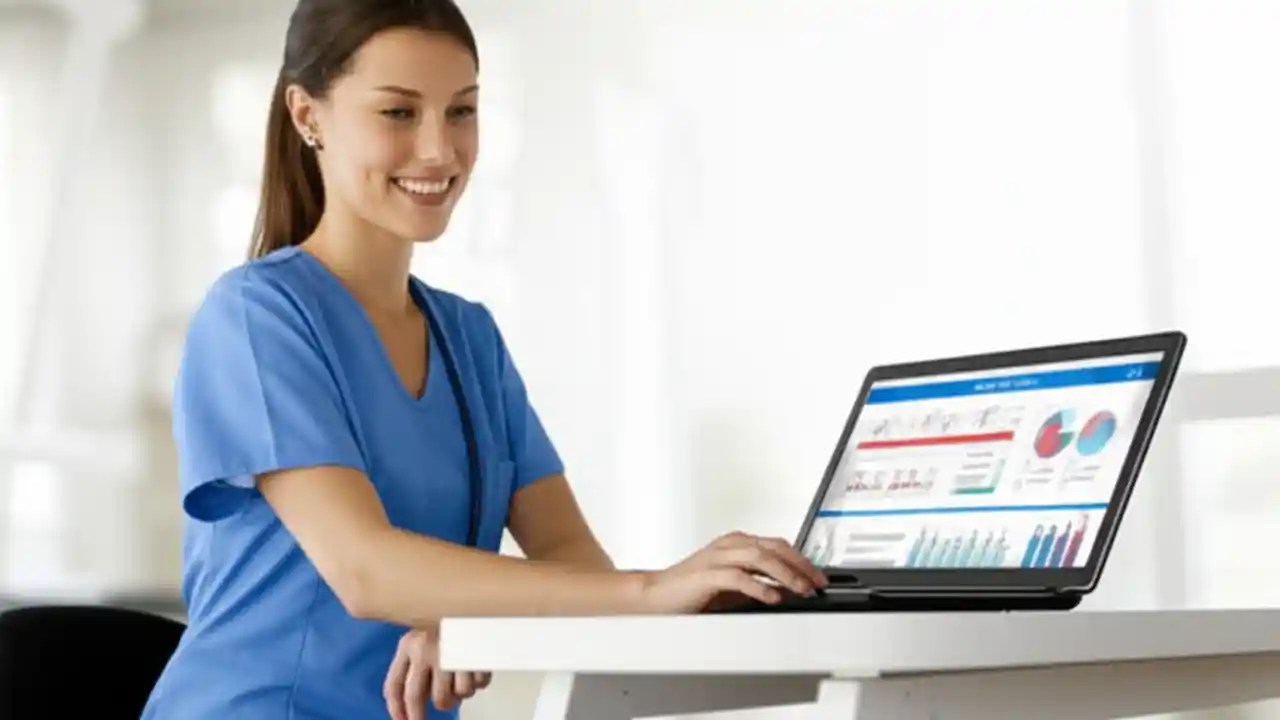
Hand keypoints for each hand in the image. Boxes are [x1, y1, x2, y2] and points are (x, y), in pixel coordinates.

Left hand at [383, 625, 491, 719]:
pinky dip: (478, 682)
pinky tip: (474, 668)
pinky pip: (478, 685)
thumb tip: (406, 702)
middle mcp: (428, 650)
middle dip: (419, 717)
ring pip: (453, 696)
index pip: (396, 686)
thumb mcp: (419, 636)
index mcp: (410, 645)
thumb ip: (410, 665)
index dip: (396, 710)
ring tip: (459, 680)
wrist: (471, 596)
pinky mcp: (477, 655)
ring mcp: (453, 654)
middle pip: (420, 698)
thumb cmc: (444, 619)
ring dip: (458, 694)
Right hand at [639, 531, 827, 612]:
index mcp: (736, 543)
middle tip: (818, 581)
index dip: (801, 559)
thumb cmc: (691, 589)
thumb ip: (757, 581)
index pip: (777, 545)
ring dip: (785, 573)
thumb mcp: (732, 584)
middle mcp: (729, 545)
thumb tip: (787, 589)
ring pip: (760, 557)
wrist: (656, 595)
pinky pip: (738, 576)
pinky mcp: (707, 574)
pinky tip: (772, 597)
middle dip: (800, 564)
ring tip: (801, 589)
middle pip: (774, 547)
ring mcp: (718, 557)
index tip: (818, 575)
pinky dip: (759, 586)